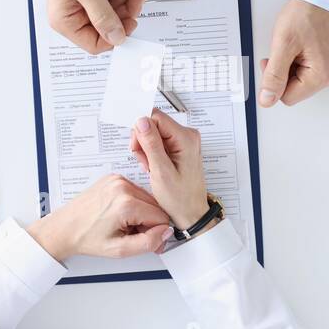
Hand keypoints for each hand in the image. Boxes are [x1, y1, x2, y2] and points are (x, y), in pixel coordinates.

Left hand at [28, 174, 172, 261]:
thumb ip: (148, 243)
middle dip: (148, 223)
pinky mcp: (114, 179)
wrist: (64, 228)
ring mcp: (117, 180)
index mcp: (125, 203)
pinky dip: (133, 205)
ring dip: (141, 214)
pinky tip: (120, 215)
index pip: (161, 217)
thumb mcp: (119, 250)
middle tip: (132, 235)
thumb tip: (165, 233)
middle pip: (156, 206)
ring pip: (147, 199)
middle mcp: (122, 187)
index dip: (156, 233)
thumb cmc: (86, 238)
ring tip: (124, 225)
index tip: (145, 240)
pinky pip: (136, 192)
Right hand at [38, 0, 146, 54]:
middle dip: (125, 7)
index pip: (96, 44)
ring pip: (114, 8)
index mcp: (66, 21)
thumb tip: (116, 37)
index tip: (131, 20)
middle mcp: (74, 14)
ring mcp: (84, 2)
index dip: (116, 35)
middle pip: (110, 24)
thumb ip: (103, 16)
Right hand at [130, 109, 208, 228]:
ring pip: (152, 132)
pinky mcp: (178, 146)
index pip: (155, 117)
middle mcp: (187, 135)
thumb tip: (141, 120)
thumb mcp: (161, 172)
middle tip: (145, 161)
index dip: (141, 130)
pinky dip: (151, 153)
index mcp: (185, 138)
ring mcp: (183, 140)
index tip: (137, 147)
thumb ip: (151, 144)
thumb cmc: (180, 198)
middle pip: (152, 123)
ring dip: (145, 149)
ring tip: (150, 167)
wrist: (191, 212)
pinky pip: (157, 141)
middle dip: (142, 141)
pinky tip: (153, 166)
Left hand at [258, 0, 328, 107]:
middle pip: (294, 90)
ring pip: (297, 81)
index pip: (288, 97)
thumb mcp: (283, 45)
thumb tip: (267, 100)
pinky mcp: (325, 62)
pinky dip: (295, 60)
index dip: (274, 81)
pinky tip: (296, 46)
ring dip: (287, 65)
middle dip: (282, 72)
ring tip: (292, 45)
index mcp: (321, 76)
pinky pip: (304, 71)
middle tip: (282, 50)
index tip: (272, 61)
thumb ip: (274, 76)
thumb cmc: (305, 14)